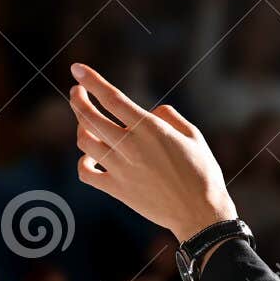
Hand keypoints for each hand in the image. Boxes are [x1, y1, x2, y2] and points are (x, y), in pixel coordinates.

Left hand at [67, 63, 237, 242]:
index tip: (77, 68)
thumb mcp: (195, 137)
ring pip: (84, 142)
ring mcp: (119, 168)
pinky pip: (85, 172)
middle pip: (90, 117)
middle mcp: (130, 146)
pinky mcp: (115, 188)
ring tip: (86, 122)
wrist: (199, 212)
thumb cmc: (203, 173)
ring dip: (80, 128)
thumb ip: (171, 118)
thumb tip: (152, 111)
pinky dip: (82, 162)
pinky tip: (89, 157)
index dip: (92, 81)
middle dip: (78, 99)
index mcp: (150, 129)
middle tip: (76, 90)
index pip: (112, 99)